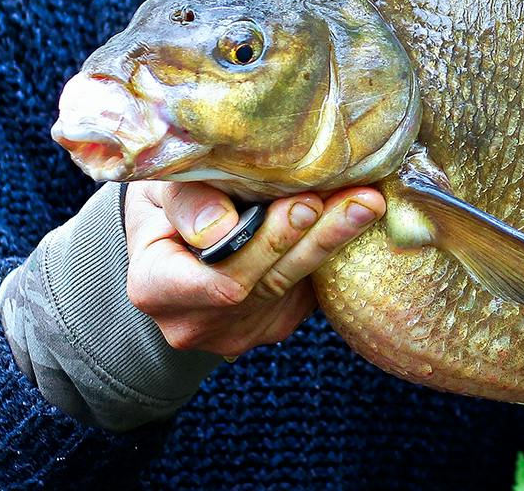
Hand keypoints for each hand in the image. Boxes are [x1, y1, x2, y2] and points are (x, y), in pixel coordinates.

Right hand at [123, 181, 385, 359]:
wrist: (177, 242)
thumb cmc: (168, 205)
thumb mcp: (162, 190)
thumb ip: (186, 202)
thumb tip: (218, 227)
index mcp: (154, 288)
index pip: (211, 276)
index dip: (261, 244)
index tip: (303, 205)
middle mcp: (192, 323)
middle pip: (262, 282)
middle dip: (312, 236)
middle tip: (356, 198)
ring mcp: (235, 333)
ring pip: (290, 286)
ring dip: (334, 241)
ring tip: (369, 202)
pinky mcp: (272, 327)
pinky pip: (306, 293)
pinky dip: (330, 254)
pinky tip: (358, 218)